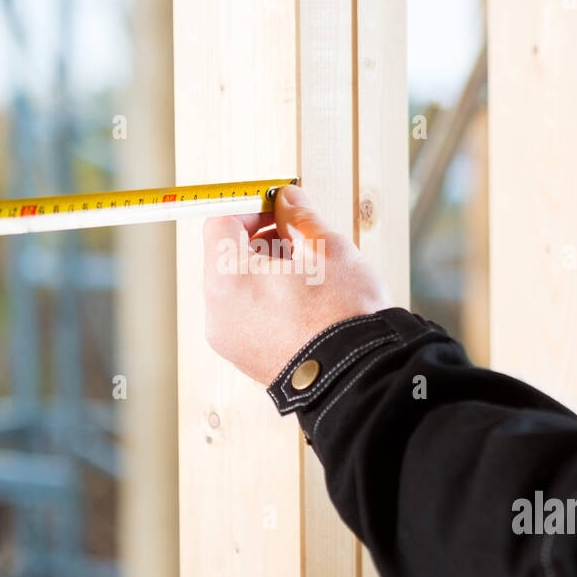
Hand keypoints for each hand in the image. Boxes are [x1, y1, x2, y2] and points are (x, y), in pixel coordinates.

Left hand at [203, 184, 392, 385]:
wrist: (359, 377)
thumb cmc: (343, 313)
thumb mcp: (327, 248)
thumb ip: (299, 216)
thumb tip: (287, 199)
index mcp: (228, 279)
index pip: (220, 224)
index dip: (251, 209)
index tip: (280, 210)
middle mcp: (217, 311)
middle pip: (226, 256)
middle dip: (262, 241)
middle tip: (302, 240)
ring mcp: (229, 340)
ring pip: (238, 287)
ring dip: (267, 271)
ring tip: (310, 276)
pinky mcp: (244, 357)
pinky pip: (246, 314)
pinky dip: (267, 300)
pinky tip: (304, 303)